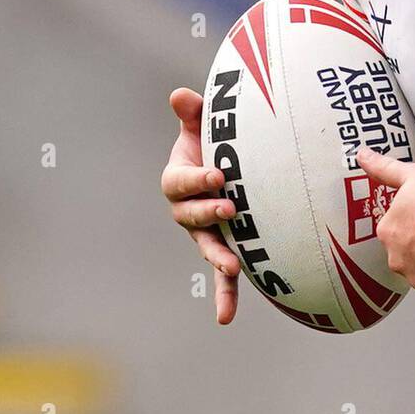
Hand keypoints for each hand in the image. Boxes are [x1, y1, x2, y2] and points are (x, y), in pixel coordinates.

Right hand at [160, 87, 240, 324]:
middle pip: (190, 217)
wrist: (235, 164)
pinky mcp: (227, 250)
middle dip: (208, 213)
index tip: (219, 174)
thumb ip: (193, 113)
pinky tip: (225, 318)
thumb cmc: (218, 142)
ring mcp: (206, 234)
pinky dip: (224, 295)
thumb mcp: (205, 126)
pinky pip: (224, 277)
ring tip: (231, 265)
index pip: (179, 183)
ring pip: (207, 248)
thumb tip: (181, 94)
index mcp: (179, 181)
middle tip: (230, 208)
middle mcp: (187, 211)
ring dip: (217, 258)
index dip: (195, 180)